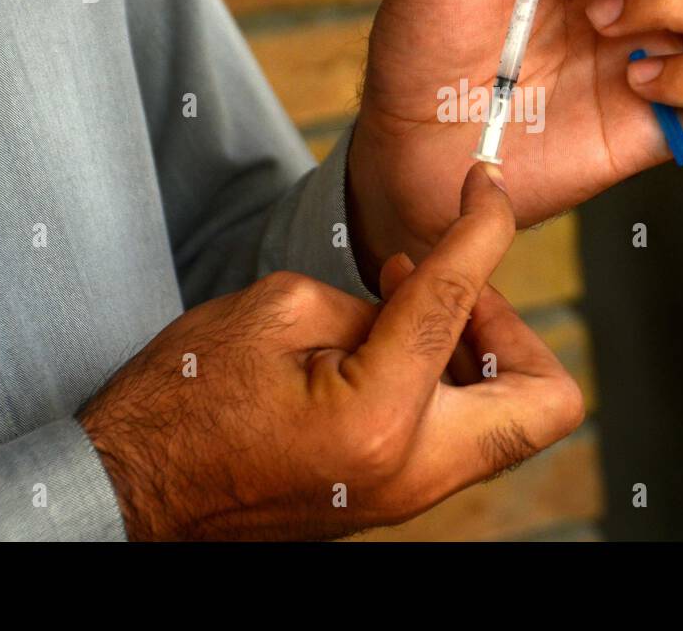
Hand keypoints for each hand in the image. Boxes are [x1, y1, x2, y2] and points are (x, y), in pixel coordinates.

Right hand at [79, 164, 582, 540]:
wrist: (134, 493)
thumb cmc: (184, 401)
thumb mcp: (276, 314)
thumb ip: (373, 300)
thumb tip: (423, 296)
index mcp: (378, 415)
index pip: (459, 298)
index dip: (484, 225)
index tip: (488, 187)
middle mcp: (413, 469)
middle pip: (548, 402)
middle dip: (518, 329)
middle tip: (460, 287)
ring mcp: (410, 494)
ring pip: (513, 420)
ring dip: (484, 353)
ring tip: (412, 302)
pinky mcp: (398, 495)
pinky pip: (465, 434)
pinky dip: (452, 381)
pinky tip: (394, 339)